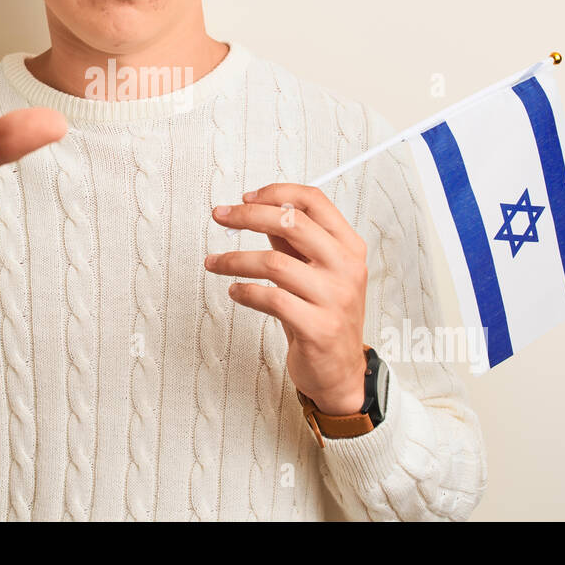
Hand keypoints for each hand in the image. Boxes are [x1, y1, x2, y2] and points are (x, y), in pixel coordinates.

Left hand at [206, 184, 368, 414]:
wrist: (341, 371)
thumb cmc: (325, 316)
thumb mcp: (315, 271)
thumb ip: (292, 241)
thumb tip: (258, 209)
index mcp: (349, 246)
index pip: (314, 201)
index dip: (276, 193)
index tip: (246, 198)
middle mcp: (346, 268)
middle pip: (292, 223)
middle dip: (247, 216)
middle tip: (221, 216)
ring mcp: (335, 298)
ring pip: (274, 263)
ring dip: (236, 259)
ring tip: (216, 262)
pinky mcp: (318, 327)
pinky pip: (271, 299)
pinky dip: (245, 292)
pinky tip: (235, 291)